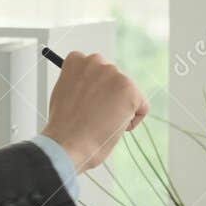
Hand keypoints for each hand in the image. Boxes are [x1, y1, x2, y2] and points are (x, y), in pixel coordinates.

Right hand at [41, 51, 148, 173]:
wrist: (66, 144)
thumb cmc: (63, 127)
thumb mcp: (63, 94)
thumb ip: (79, 84)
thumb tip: (95, 87)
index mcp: (76, 60)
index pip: (94, 67)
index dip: (93, 88)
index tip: (86, 103)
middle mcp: (96, 62)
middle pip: (113, 78)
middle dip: (108, 96)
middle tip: (94, 116)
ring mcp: (114, 75)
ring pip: (127, 93)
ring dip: (118, 108)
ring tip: (100, 123)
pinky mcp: (130, 90)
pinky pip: (141, 107)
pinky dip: (131, 121)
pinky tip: (113, 128)